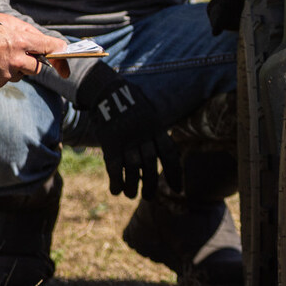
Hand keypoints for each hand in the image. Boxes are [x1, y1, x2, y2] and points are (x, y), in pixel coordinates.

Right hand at [0, 3, 63, 91]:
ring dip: (12, 68)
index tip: (64, 60)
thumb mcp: (2, 24)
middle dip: (31, 62)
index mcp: (20, 42)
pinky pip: (1, 81)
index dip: (60, 55)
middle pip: (36, 67)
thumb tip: (39, 44)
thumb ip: (24, 33)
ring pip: (18, 75)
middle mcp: (16, 61)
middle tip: (19, 54)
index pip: (49, 48)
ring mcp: (4, 76)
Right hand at [70, 63, 170, 198]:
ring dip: (134, 187)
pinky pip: (115, 167)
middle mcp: (143, 133)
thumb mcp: (148, 113)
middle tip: (150, 196)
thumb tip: (166, 153)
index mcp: (155, 126)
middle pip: (151, 164)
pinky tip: (116, 190)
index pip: (170, 154)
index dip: (175, 173)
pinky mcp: (110, 141)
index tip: (179, 190)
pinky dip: (116, 181)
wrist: (106, 89)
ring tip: (132, 195)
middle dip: (152, 184)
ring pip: (134, 169)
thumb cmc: (128, 102)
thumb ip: (155, 132)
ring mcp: (126, 137)